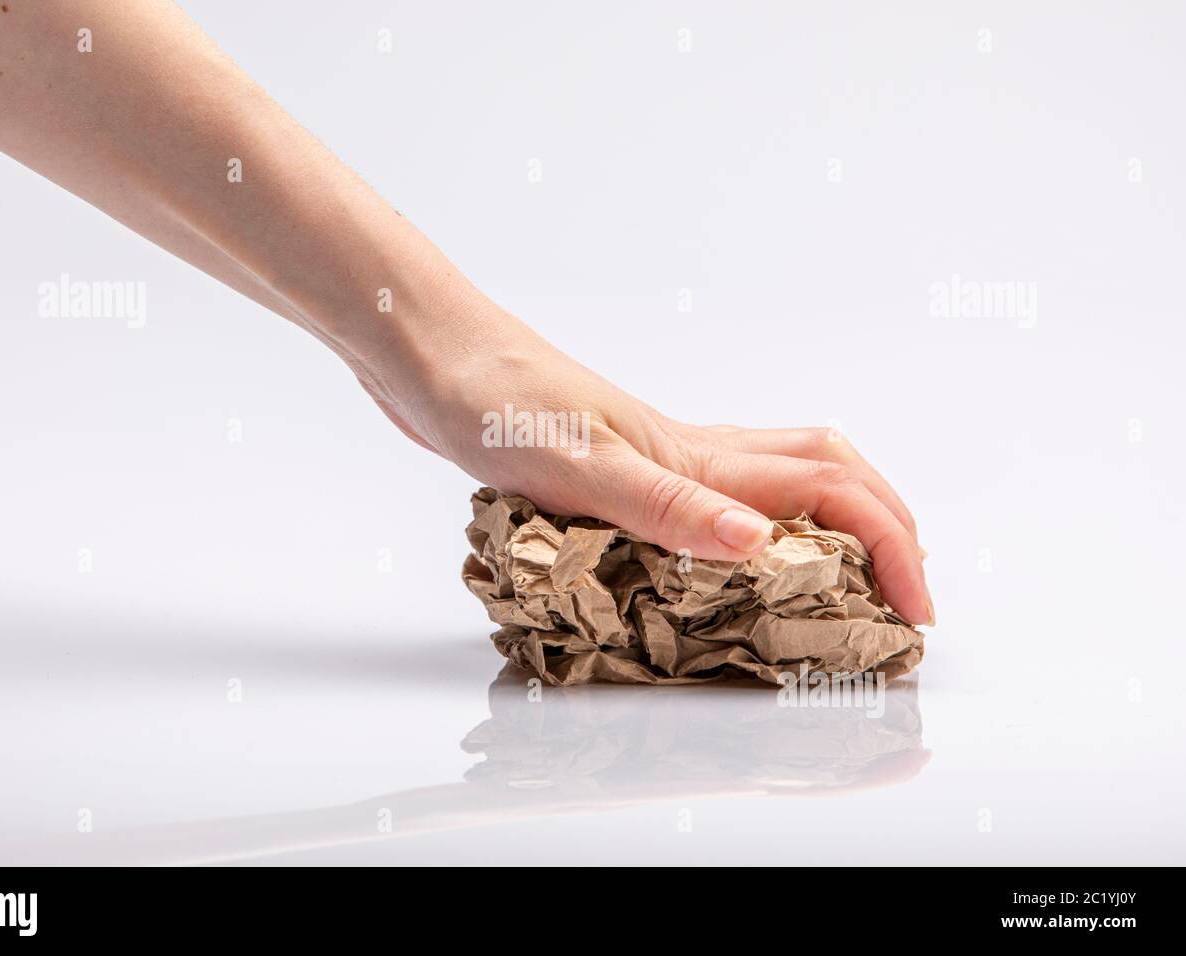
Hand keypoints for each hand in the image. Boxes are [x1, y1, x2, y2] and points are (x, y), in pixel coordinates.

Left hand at [363, 315, 933, 626]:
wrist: (429, 351)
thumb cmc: (490, 400)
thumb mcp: (574, 467)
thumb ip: (664, 506)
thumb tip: (760, 547)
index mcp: (693, 455)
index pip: (830, 495)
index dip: (892, 547)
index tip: (916, 611)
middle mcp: (691, 452)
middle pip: (828, 473)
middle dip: (887, 528)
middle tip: (905, 594)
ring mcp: (660, 453)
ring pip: (781, 475)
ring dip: (836, 517)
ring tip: (853, 574)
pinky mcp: (623, 462)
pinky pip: (724, 489)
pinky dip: (763, 517)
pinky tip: (738, 547)